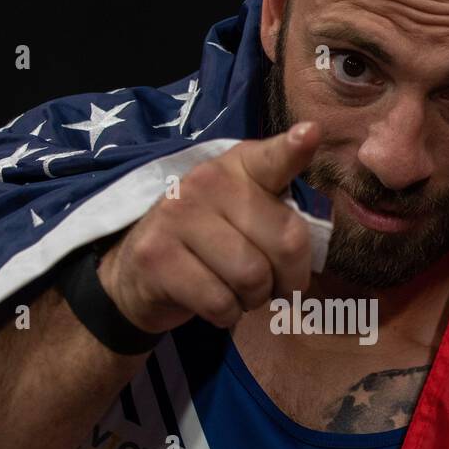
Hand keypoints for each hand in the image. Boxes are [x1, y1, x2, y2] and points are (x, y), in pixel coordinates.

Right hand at [97, 121, 321, 333]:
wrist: (138, 272)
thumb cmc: (211, 245)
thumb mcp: (245, 216)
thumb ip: (281, 217)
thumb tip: (304, 246)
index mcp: (238, 167)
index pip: (271, 159)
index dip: (292, 149)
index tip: (310, 134)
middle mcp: (206, 181)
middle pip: (285, 241)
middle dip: (288, 279)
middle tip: (271, 283)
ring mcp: (177, 216)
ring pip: (252, 277)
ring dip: (254, 299)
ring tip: (236, 290)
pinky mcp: (156, 256)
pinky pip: (221, 303)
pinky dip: (226, 314)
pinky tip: (212, 300)